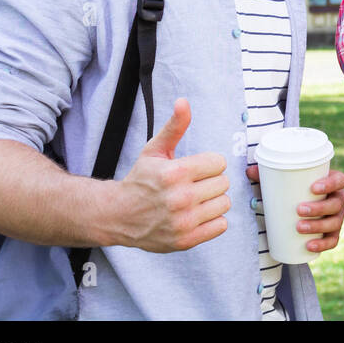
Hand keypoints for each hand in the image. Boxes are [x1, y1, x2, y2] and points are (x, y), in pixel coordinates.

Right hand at [116, 99, 230, 251]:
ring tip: (195, 200)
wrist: (118, 215)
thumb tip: (184, 102)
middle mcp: (180, 198)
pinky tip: (196, 215)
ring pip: (225, 203)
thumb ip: (174, 126)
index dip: (207, 164)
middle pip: (223, 183)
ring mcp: (184, 221)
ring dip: (213, 201)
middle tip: (193, 185)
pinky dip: (212, 220)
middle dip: (210, 181)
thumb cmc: (140, 180)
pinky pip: (221, 225)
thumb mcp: (154, 150)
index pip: (218, 163)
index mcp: (175, 173)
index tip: (194, 169)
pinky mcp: (186, 239)